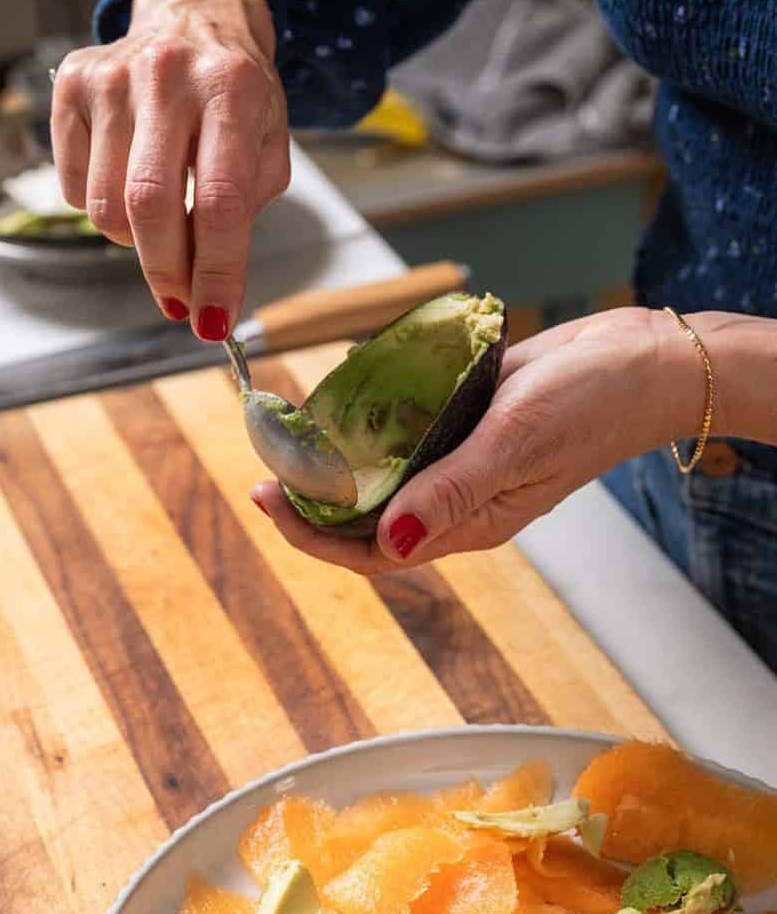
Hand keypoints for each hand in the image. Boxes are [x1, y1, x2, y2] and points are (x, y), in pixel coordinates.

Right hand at [51, 0, 289, 339]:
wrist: (192, 22)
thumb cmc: (234, 97)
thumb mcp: (266, 147)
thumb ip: (244, 213)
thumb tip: (209, 291)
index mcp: (231, 89)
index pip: (220, 203)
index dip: (216, 273)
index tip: (213, 321)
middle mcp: (167, 75)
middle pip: (150, 206)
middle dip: (167, 271)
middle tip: (181, 300)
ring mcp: (112, 76)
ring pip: (105, 207)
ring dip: (135, 242)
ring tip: (160, 223)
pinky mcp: (72, 83)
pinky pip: (74, 188)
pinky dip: (100, 207)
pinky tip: (125, 181)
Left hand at [253, 307, 692, 572]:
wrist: (647, 362)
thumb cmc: (593, 404)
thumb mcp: (515, 445)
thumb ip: (451, 492)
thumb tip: (389, 542)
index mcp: (469, 523)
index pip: (373, 550)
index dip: (314, 533)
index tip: (268, 498)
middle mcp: (458, 501)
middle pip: (368, 519)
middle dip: (312, 500)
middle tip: (265, 462)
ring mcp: (463, 464)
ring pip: (384, 479)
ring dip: (338, 464)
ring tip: (292, 435)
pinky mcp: (469, 426)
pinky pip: (409, 437)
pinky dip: (374, 425)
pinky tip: (345, 401)